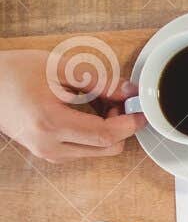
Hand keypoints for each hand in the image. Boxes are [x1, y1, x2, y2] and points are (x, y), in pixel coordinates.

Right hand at [0, 50, 143, 163]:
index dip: (129, 124)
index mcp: (50, 123)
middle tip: (117, 100)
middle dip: (120, 127)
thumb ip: (97, 81)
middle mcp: (49, 145)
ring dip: (107, 131)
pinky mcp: (47, 154)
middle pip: (106, 149)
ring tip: (99, 102)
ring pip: (96, 151)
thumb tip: (127, 91)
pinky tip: (87, 111)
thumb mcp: (57, 68)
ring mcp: (47, 153)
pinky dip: (93, 134)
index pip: (104, 135)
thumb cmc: (13, 73)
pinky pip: (82, 150)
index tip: (140, 111)